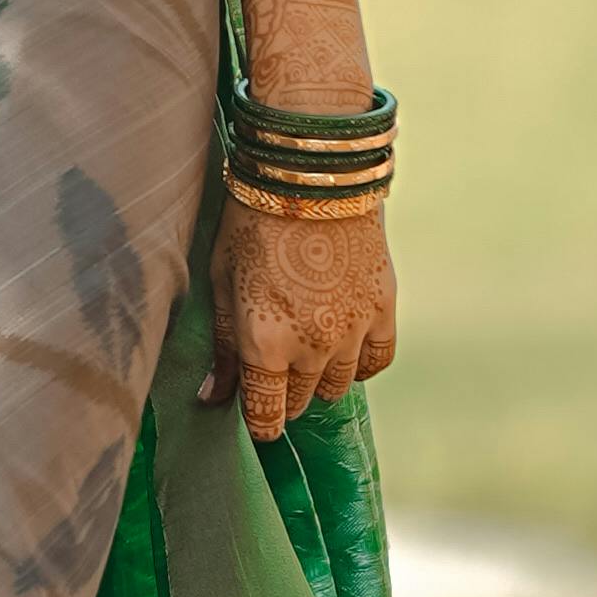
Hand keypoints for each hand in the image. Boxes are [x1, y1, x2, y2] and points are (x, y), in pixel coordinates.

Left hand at [207, 191, 397, 440]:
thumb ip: (223, 347)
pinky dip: (359, 362)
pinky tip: (343, 342)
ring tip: (306, 343)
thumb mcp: (221, 282)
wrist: (308, 175)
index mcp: (263, 344)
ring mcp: (351, 331)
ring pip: (336, 387)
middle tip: (274, 360)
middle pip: (300, 401)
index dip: (259, 421)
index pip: (266, 416)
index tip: (256, 412)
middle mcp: (311, 347)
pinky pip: (375, 362)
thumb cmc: (251, 224)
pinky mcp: (383, 310)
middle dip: (284, 392)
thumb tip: (213, 398)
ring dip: (319, 376)